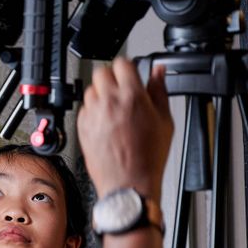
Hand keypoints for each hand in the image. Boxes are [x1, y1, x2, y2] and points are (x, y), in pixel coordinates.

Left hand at [77, 58, 172, 200]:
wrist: (129, 184)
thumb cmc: (148, 158)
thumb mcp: (165, 121)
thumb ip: (160, 91)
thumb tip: (158, 72)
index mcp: (132, 96)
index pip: (123, 63)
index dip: (128, 67)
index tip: (131, 75)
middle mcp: (109, 102)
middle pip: (102, 72)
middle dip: (113, 78)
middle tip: (122, 91)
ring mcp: (93, 114)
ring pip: (91, 90)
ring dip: (101, 94)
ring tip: (115, 110)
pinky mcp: (82, 126)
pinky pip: (84, 108)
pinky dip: (93, 111)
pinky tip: (106, 124)